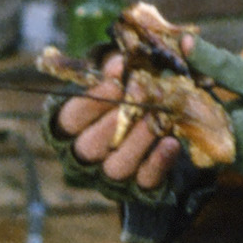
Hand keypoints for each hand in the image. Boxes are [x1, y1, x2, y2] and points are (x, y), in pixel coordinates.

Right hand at [54, 52, 188, 192]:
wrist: (154, 128)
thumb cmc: (126, 96)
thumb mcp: (118, 77)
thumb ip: (118, 65)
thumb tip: (124, 55)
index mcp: (72, 127)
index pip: (70, 117)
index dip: (91, 99)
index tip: (116, 78)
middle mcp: (86, 155)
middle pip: (89, 145)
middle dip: (115, 120)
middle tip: (140, 94)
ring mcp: (111, 174)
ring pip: (116, 166)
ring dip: (137, 141)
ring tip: (157, 119)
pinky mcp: (139, 186)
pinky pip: (146, 180)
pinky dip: (159, 162)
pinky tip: (172, 143)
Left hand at [182, 39, 242, 185]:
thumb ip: (218, 66)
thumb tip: (181, 47)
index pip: (193, 128)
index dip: (182, 104)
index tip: (174, 80)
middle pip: (208, 139)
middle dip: (201, 110)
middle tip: (197, 80)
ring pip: (227, 144)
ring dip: (223, 119)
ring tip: (227, 91)